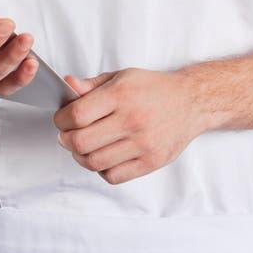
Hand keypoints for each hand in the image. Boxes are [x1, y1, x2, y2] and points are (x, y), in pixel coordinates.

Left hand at [53, 68, 204, 184]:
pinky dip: (101, 169)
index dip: (61, 120)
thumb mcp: (122, 76)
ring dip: (80, 157)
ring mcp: (142, 144)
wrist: (190, 102)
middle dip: (66, 140)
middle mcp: (132, 120)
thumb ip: (92, 84)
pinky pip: (114, 176)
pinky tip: (103, 157)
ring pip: (95, 162)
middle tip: (66, 135)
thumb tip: (68, 85)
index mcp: (121, 95)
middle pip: (82, 142)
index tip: (61, 119)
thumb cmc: (154, 88)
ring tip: (82, 147)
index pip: (78, 115)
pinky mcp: (150, 162)